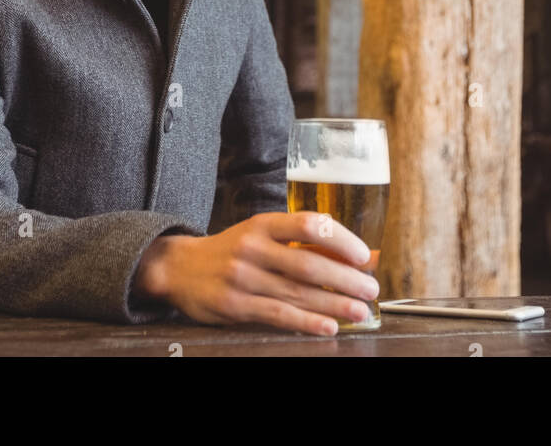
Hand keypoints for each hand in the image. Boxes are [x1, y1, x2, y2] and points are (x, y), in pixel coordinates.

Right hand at [135, 212, 380, 335]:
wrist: (179, 267)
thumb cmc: (232, 250)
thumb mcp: (262, 234)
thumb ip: (304, 242)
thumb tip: (358, 255)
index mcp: (263, 224)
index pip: (309, 224)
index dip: (341, 239)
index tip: (364, 255)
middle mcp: (252, 247)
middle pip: (308, 263)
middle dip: (345, 278)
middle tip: (371, 289)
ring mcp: (242, 277)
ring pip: (297, 292)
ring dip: (334, 304)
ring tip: (360, 311)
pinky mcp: (235, 306)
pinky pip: (278, 315)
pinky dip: (307, 323)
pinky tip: (329, 326)